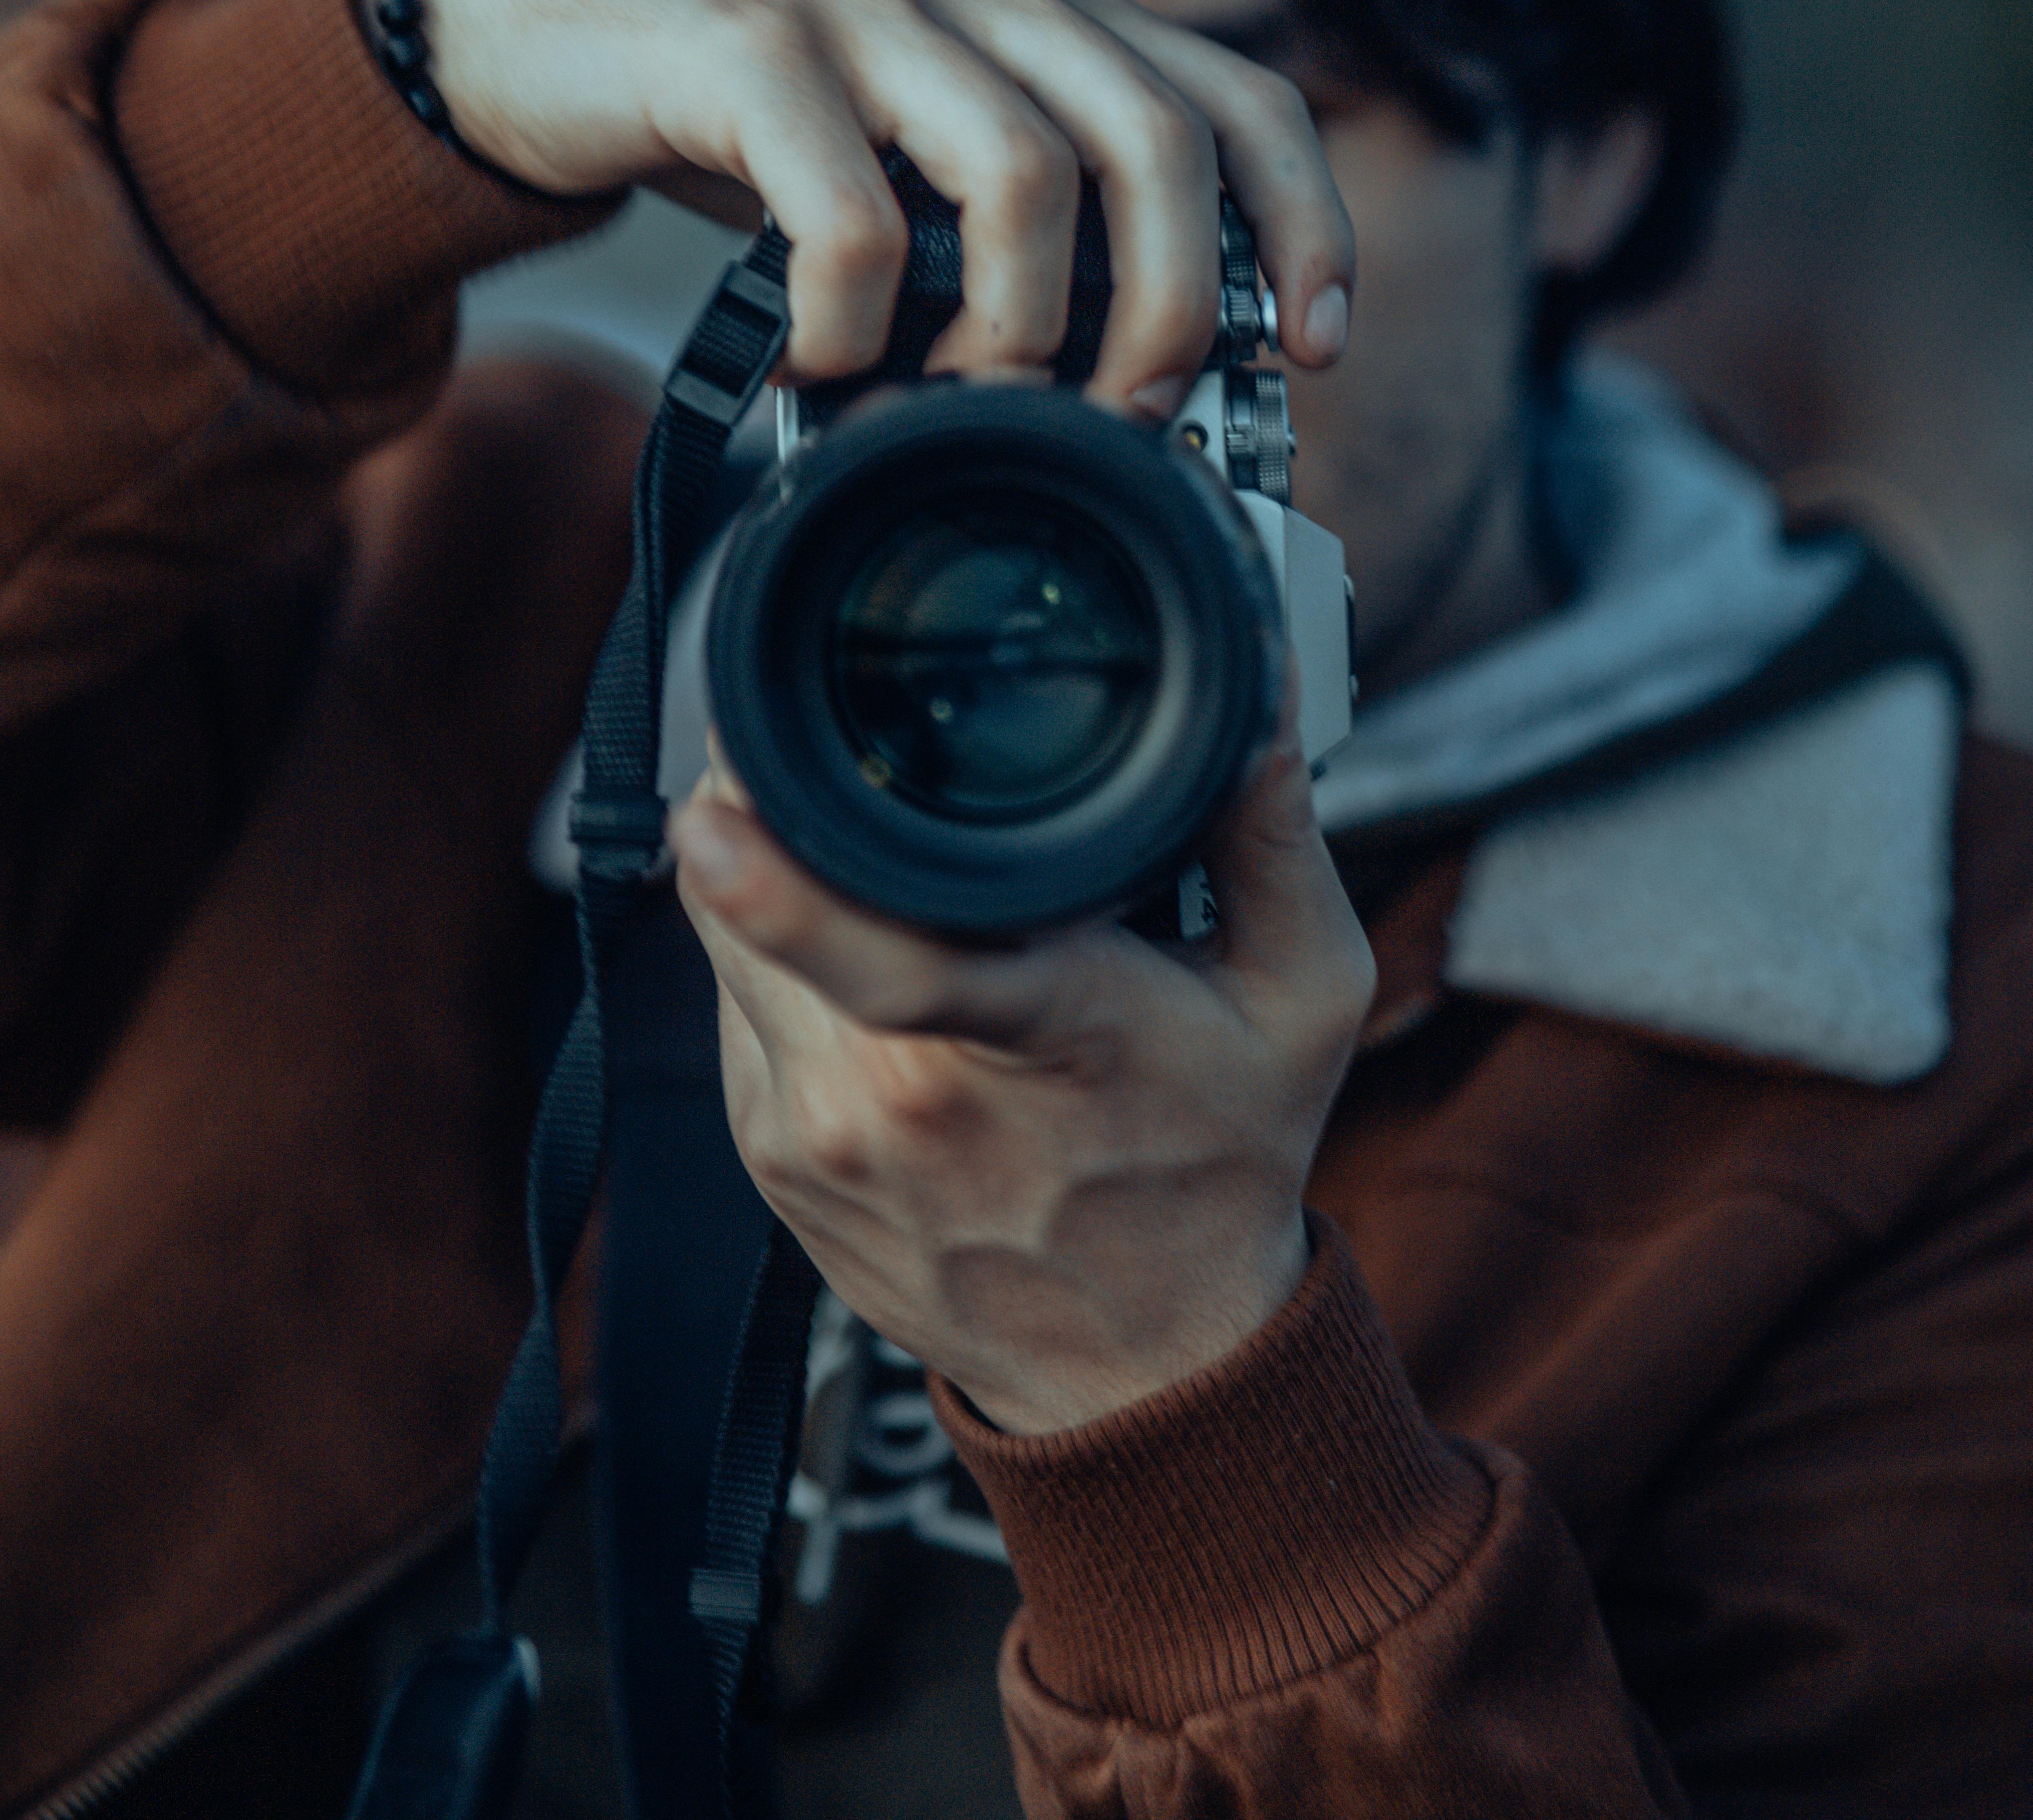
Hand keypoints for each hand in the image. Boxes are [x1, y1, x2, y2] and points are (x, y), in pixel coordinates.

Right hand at [366, 0, 1353, 416]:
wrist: (536, 27)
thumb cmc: (752, 114)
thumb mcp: (914, 144)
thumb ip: (1020, 215)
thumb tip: (1130, 371)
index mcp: (1044, 9)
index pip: (1235, 96)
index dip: (1302, 225)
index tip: (1315, 348)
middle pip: (1157, 143)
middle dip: (1173, 309)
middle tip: (1125, 413)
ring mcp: (862, 7)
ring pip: (1025, 175)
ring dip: (1018, 327)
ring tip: (963, 395)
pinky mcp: (746, 48)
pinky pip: (850, 216)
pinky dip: (855, 325)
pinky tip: (826, 366)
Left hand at [669, 682, 1374, 1433]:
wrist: (1147, 1367)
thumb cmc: (1224, 1166)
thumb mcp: (1303, 994)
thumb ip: (1270, 829)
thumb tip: (1260, 681)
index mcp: (1033, 1036)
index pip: (884, 962)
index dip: (781, 884)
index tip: (714, 808)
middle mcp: (899, 1095)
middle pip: (762, 902)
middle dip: (777, 798)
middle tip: (829, 728)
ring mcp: (819, 1135)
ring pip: (727, 940)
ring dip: (767, 867)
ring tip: (848, 829)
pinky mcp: (774, 1158)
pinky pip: (737, 1005)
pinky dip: (777, 951)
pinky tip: (857, 946)